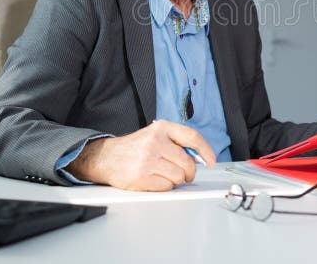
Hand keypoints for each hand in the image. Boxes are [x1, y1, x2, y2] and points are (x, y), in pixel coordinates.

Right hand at [67, 120, 215, 190]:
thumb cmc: (134, 147)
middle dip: (189, 172)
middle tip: (185, 174)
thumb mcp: (155, 135)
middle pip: (187, 162)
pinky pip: (166, 187)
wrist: (106, 157)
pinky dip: (164, 186)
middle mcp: (155, 142)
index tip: (211, 160)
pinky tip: (154, 180)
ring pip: (178, 176)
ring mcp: (147, 159)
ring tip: (164, 174)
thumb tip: (199, 158)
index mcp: (161, 128)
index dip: (205, 150)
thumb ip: (176, 142)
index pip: (192, 136)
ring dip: (176, 179)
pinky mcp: (141, 177)